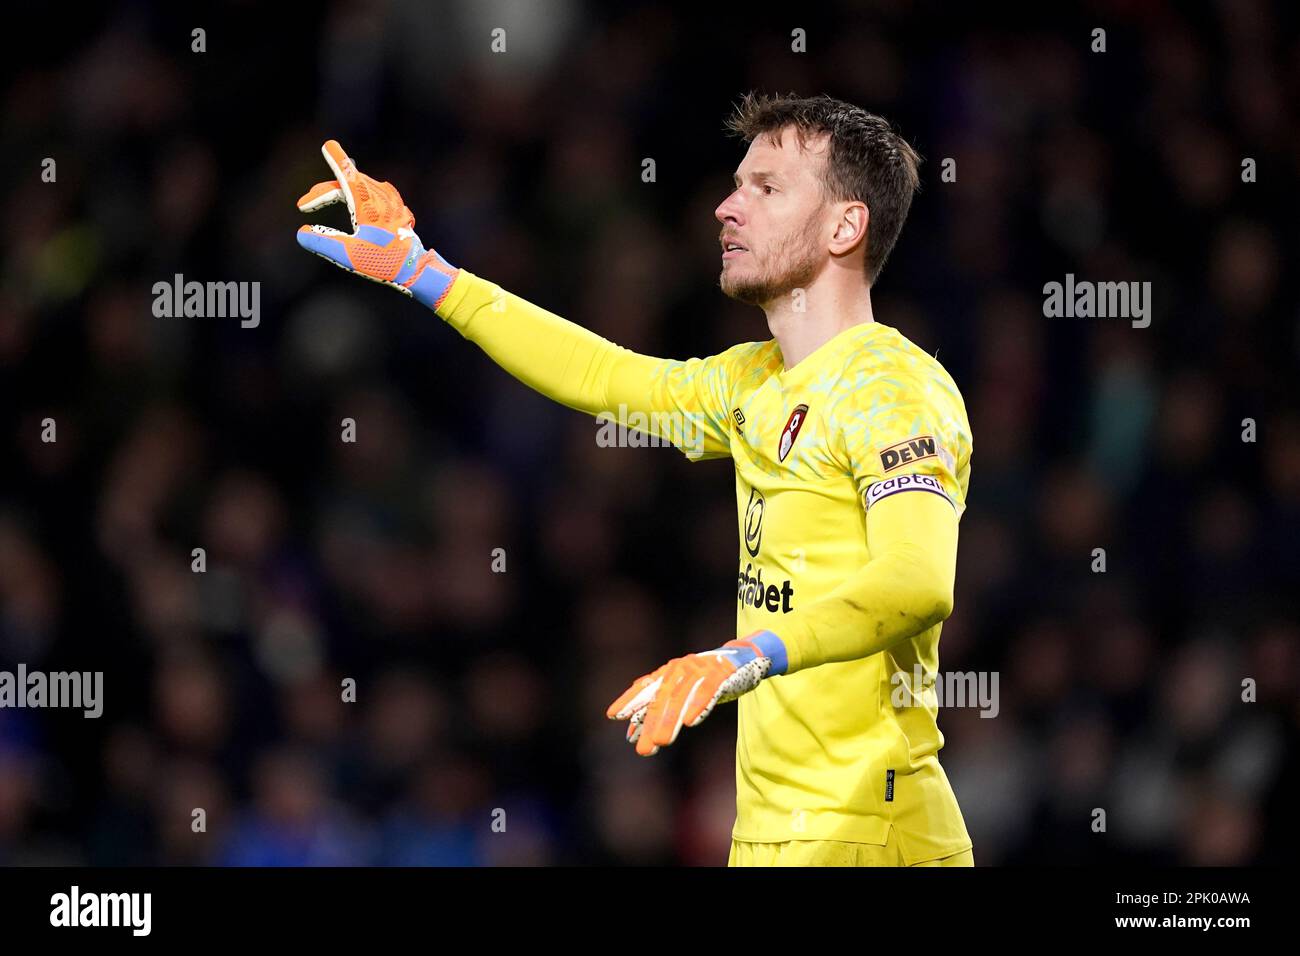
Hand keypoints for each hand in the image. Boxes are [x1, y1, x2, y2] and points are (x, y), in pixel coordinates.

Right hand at [296, 140, 459, 310]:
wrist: (415, 269)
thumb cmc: (383, 262)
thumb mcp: (347, 254)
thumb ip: (322, 241)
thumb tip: (302, 232)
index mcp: (368, 202)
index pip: (347, 174)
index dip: (336, 159)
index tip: (328, 145)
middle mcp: (381, 196)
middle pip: (347, 184)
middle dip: (324, 192)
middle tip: (305, 205)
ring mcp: (391, 201)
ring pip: (360, 188)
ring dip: (339, 193)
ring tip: (321, 202)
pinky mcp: (397, 209)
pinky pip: (372, 194)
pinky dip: (355, 198)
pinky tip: (352, 207)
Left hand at [606, 630, 787, 755]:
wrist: (742, 659)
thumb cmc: (707, 678)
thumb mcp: (682, 690)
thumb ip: (660, 708)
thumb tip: (630, 732)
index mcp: (669, 673)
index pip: (645, 687)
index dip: (630, 700)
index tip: (613, 715)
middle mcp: (680, 669)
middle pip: (661, 699)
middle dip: (649, 724)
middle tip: (642, 748)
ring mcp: (699, 671)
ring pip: (681, 698)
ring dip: (670, 721)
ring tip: (661, 742)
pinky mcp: (719, 675)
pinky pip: (706, 691)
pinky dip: (698, 705)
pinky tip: (690, 722)